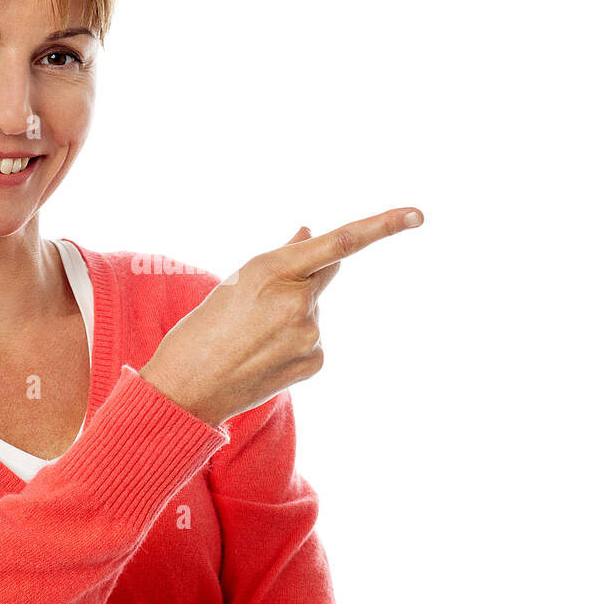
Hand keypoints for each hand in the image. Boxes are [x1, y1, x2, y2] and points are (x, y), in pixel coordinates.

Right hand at [138, 207, 422, 426]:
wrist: (188, 388)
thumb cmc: (205, 327)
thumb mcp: (237, 280)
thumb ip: (282, 255)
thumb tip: (310, 232)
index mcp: (273, 270)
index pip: (340, 242)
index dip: (382, 226)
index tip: (416, 215)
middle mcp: (298, 301)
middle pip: (324, 272)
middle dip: (304, 276)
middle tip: (259, 302)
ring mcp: (310, 334)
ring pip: (314, 308)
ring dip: (292, 313)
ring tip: (253, 334)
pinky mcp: (316, 360)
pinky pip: (314, 337)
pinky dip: (294, 341)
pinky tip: (266, 354)